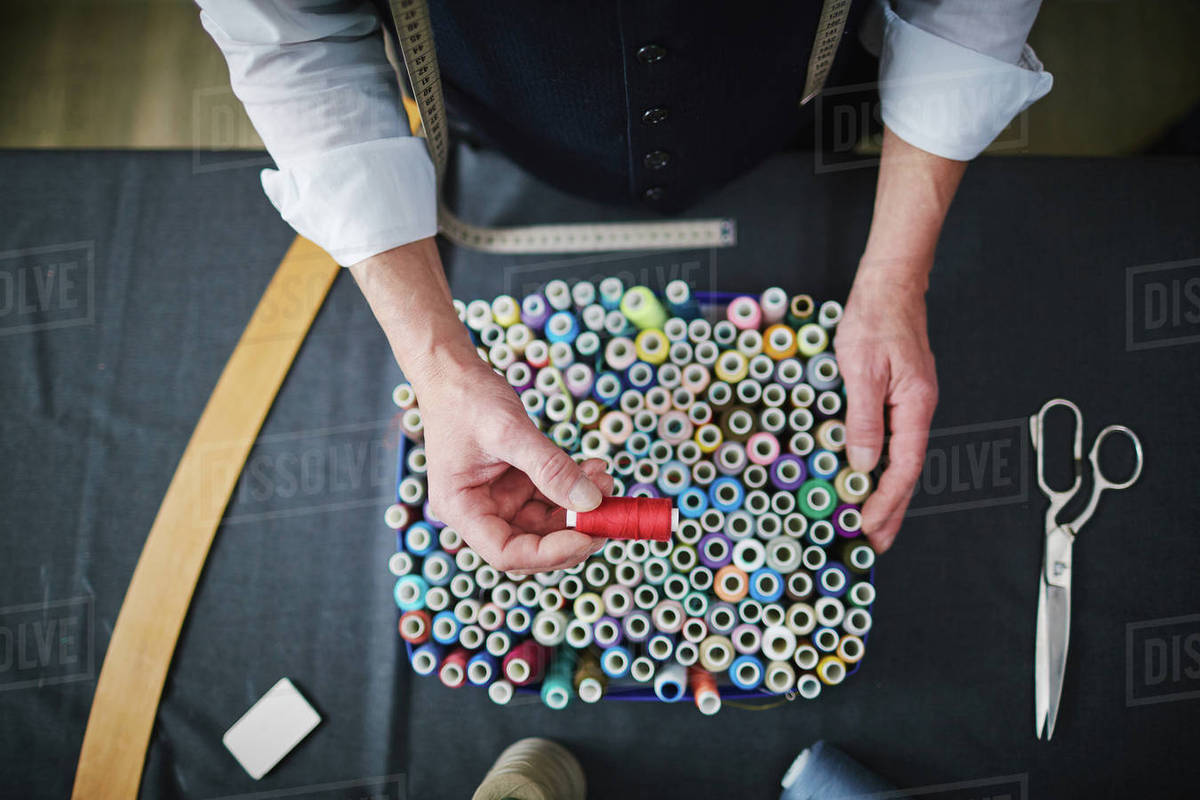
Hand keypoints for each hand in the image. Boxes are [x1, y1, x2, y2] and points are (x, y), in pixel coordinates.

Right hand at [415, 355, 610, 572]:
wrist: (453, 373)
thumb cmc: (464, 399)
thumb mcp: (510, 431)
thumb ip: (550, 467)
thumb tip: (590, 502)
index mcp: (461, 509)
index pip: (507, 553)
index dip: (550, 552)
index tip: (587, 535)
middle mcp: (479, 512)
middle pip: (532, 544)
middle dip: (573, 531)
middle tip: (608, 511)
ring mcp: (498, 501)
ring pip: (547, 524)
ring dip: (580, 508)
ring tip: (603, 478)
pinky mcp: (515, 486)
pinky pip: (550, 499)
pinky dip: (574, 489)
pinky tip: (594, 469)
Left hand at [835, 263, 937, 551]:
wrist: (889, 285)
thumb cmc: (876, 319)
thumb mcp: (862, 370)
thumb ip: (863, 418)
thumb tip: (860, 463)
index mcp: (915, 406)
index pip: (903, 468)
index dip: (886, 502)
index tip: (867, 526)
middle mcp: (917, 410)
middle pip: (907, 473)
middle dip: (891, 511)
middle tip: (874, 544)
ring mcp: (909, 404)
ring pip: (900, 460)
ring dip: (886, 494)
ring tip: (870, 524)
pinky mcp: (897, 397)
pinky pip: (892, 442)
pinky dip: (880, 467)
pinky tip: (867, 480)